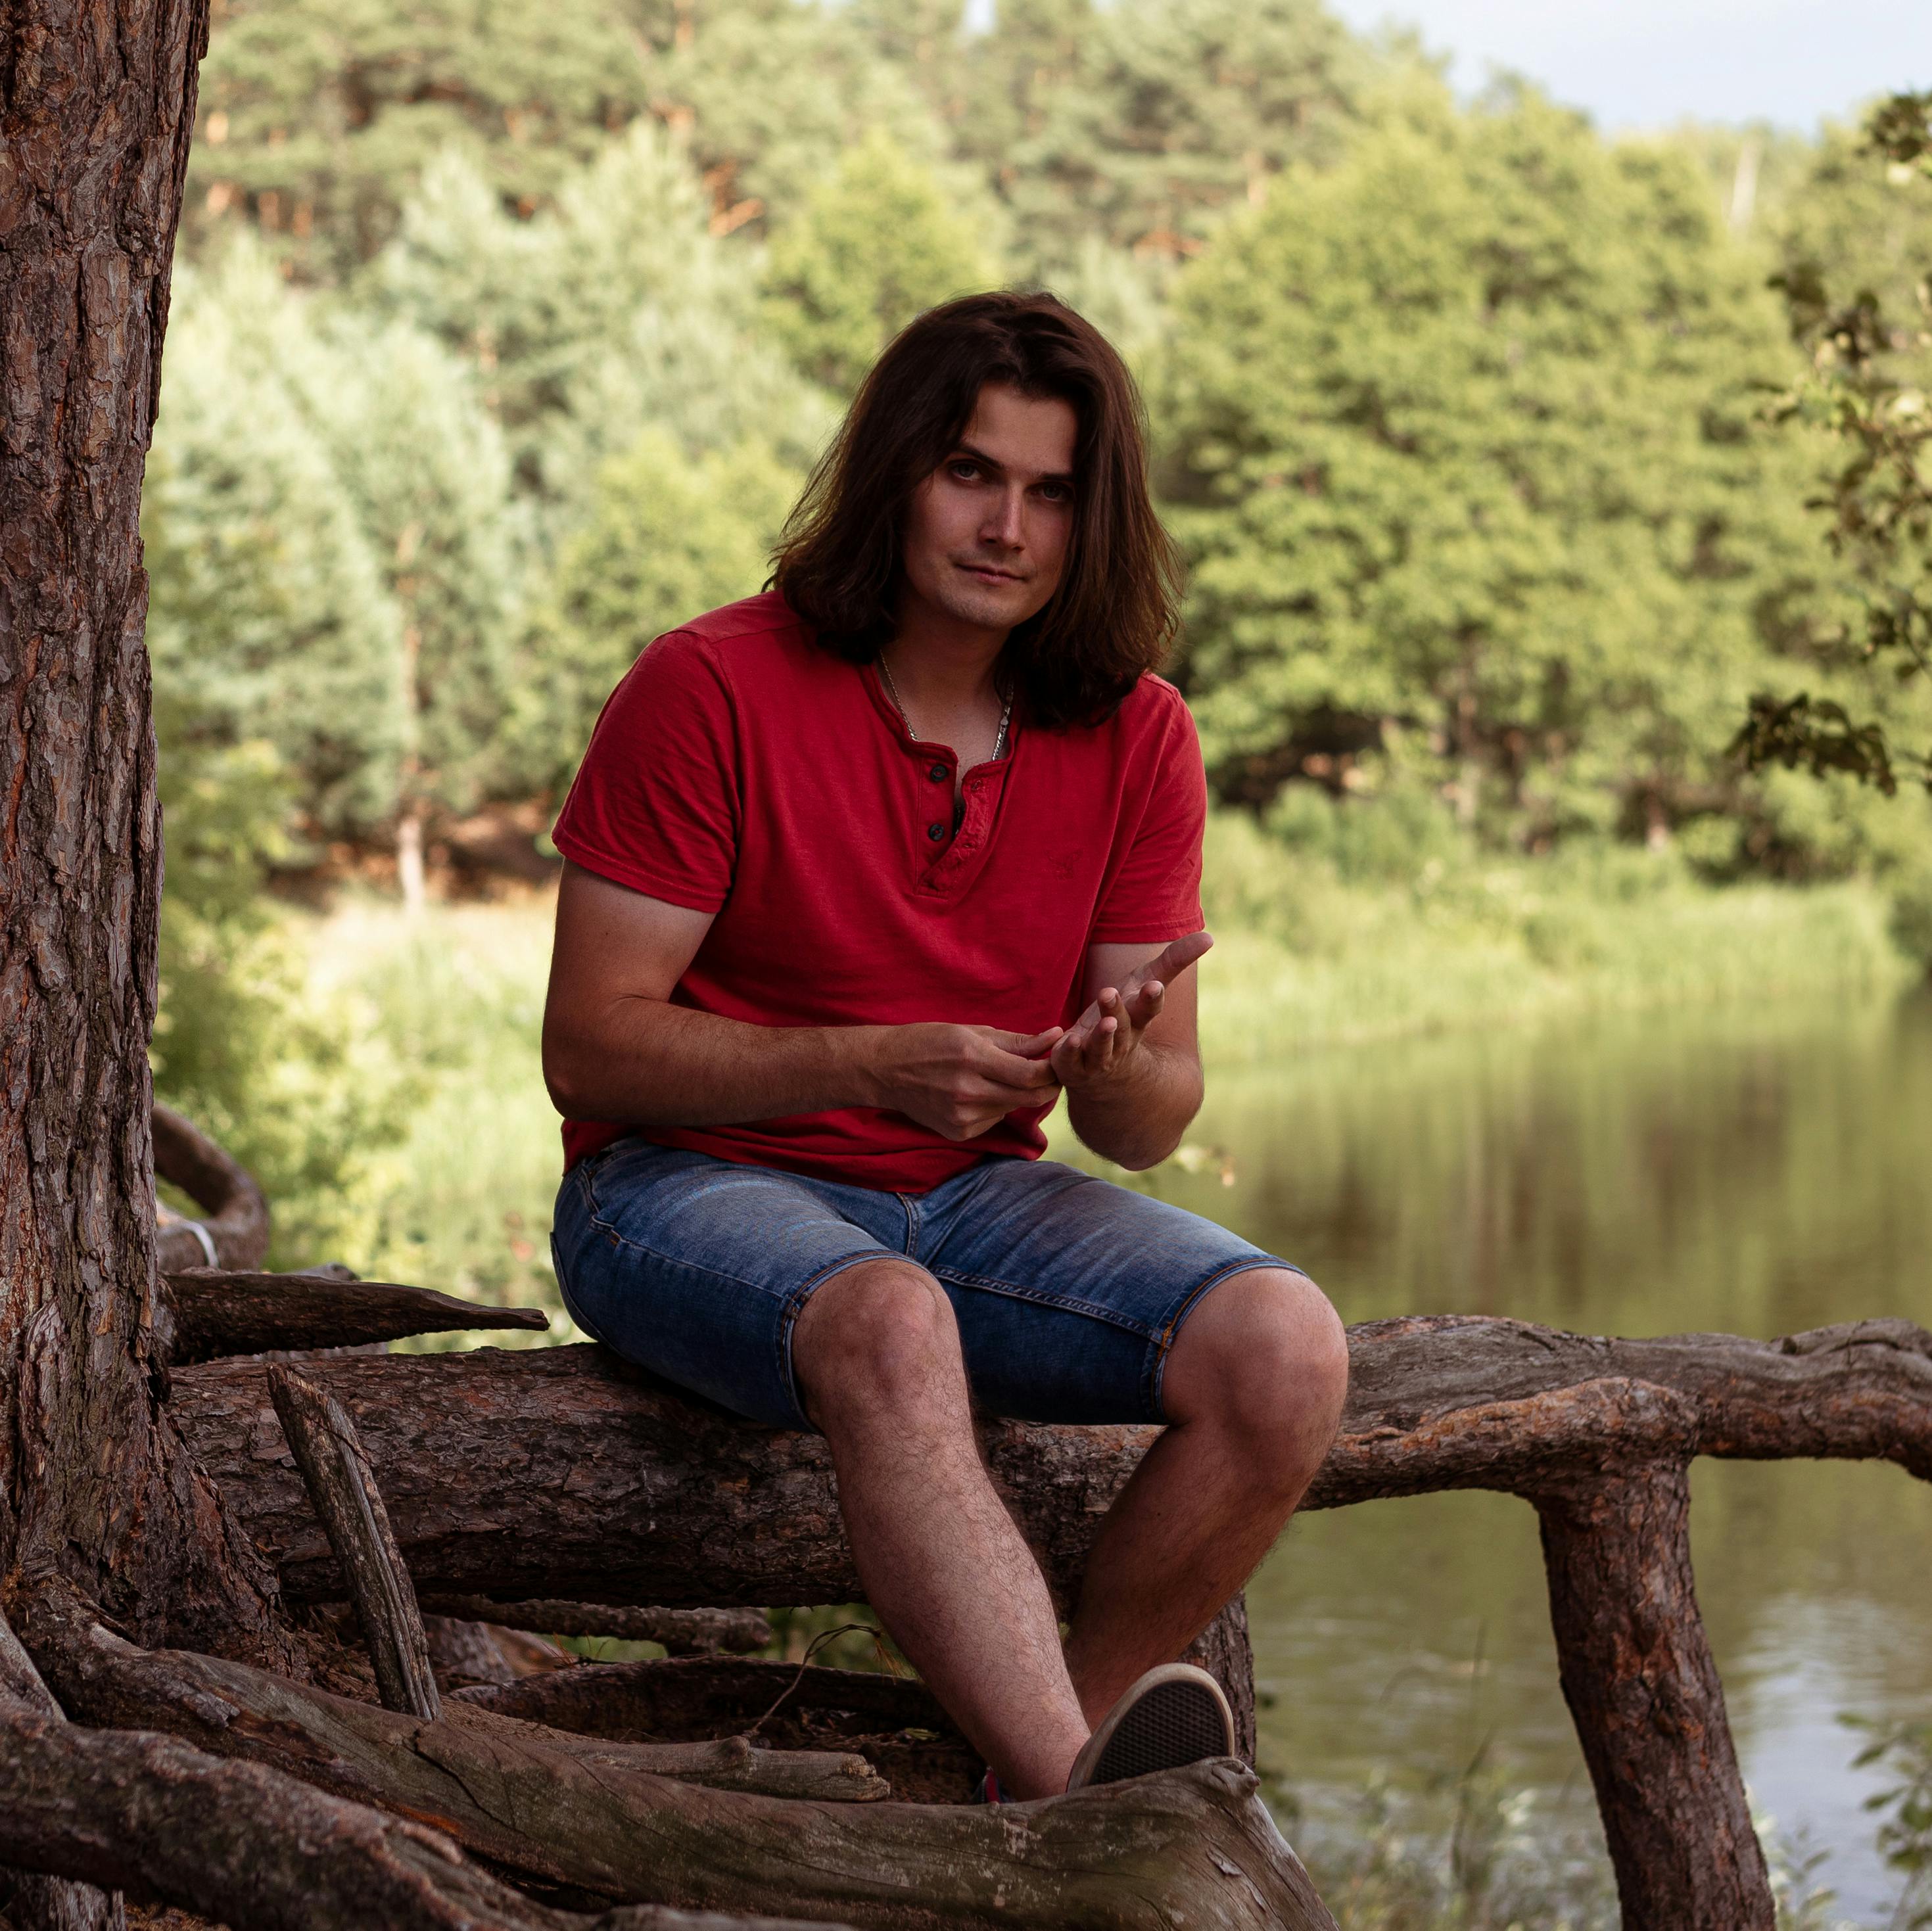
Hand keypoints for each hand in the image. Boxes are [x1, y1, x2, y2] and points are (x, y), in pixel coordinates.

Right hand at [867, 1022, 1065, 1141]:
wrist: (885, 1070)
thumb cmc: (929, 1042)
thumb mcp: (972, 1031)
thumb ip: (1018, 1040)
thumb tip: (1056, 1036)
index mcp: (972, 1058)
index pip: (1031, 1074)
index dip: (1052, 1070)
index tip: (1058, 1062)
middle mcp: (968, 1091)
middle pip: (1029, 1097)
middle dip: (1046, 1086)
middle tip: (1048, 1074)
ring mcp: (962, 1117)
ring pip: (1012, 1108)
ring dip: (1017, 1094)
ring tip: (999, 1077)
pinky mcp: (959, 1133)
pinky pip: (994, 1120)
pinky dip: (996, 1106)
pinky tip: (978, 1093)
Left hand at [1049, 932, 1212, 1093]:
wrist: (1104, 1067)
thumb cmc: (1126, 1014)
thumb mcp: (1146, 983)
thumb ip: (1174, 961)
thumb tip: (1209, 937)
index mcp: (1138, 1019)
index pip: (1148, 1009)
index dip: (1151, 999)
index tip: (1153, 986)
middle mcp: (1120, 1040)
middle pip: (1121, 1026)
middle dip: (1115, 1011)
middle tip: (1107, 992)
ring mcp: (1096, 1056)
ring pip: (1099, 1048)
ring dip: (1098, 1036)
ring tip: (1097, 1023)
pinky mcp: (1070, 1065)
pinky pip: (1068, 1061)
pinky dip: (1065, 1050)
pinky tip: (1064, 1038)